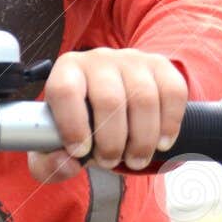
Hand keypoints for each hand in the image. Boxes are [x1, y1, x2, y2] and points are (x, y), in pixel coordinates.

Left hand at [27, 48, 187, 184]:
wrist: (111, 102)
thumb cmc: (80, 123)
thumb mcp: (54, 145)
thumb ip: (48, 162)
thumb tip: (67, 162)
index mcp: (66, 71)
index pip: (65, 91)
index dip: (72, 125)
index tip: (80, 152)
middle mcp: (98, 59)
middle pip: (109, 100)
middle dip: (111, 141)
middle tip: (109, 162)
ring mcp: (132, 59)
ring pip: (143, 99)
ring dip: (142, 139)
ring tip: (135, 159)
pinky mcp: (160, 66)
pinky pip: (173, 93)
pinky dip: (170, 124)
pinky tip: (160, 143)